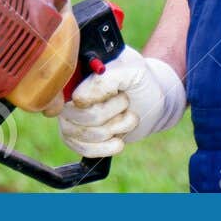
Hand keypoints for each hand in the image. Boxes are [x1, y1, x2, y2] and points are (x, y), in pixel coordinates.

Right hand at [58, 48, 185, 157]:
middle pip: (81, 116)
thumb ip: (105, 80)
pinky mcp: (77, 137)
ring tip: (126, 117)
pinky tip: (118, 140)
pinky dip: (106, 147)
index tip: (120, 95)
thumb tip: (77, 100)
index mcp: (76, 72)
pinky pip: (84, 149)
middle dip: (112, 114)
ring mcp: (70, 117)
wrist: (153, 101)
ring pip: (85, 134)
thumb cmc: (140, 81)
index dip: (95, 100)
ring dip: (114, 128)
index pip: (70, 93)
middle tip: (126, 102)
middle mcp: (67, 94)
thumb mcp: (131, 71)